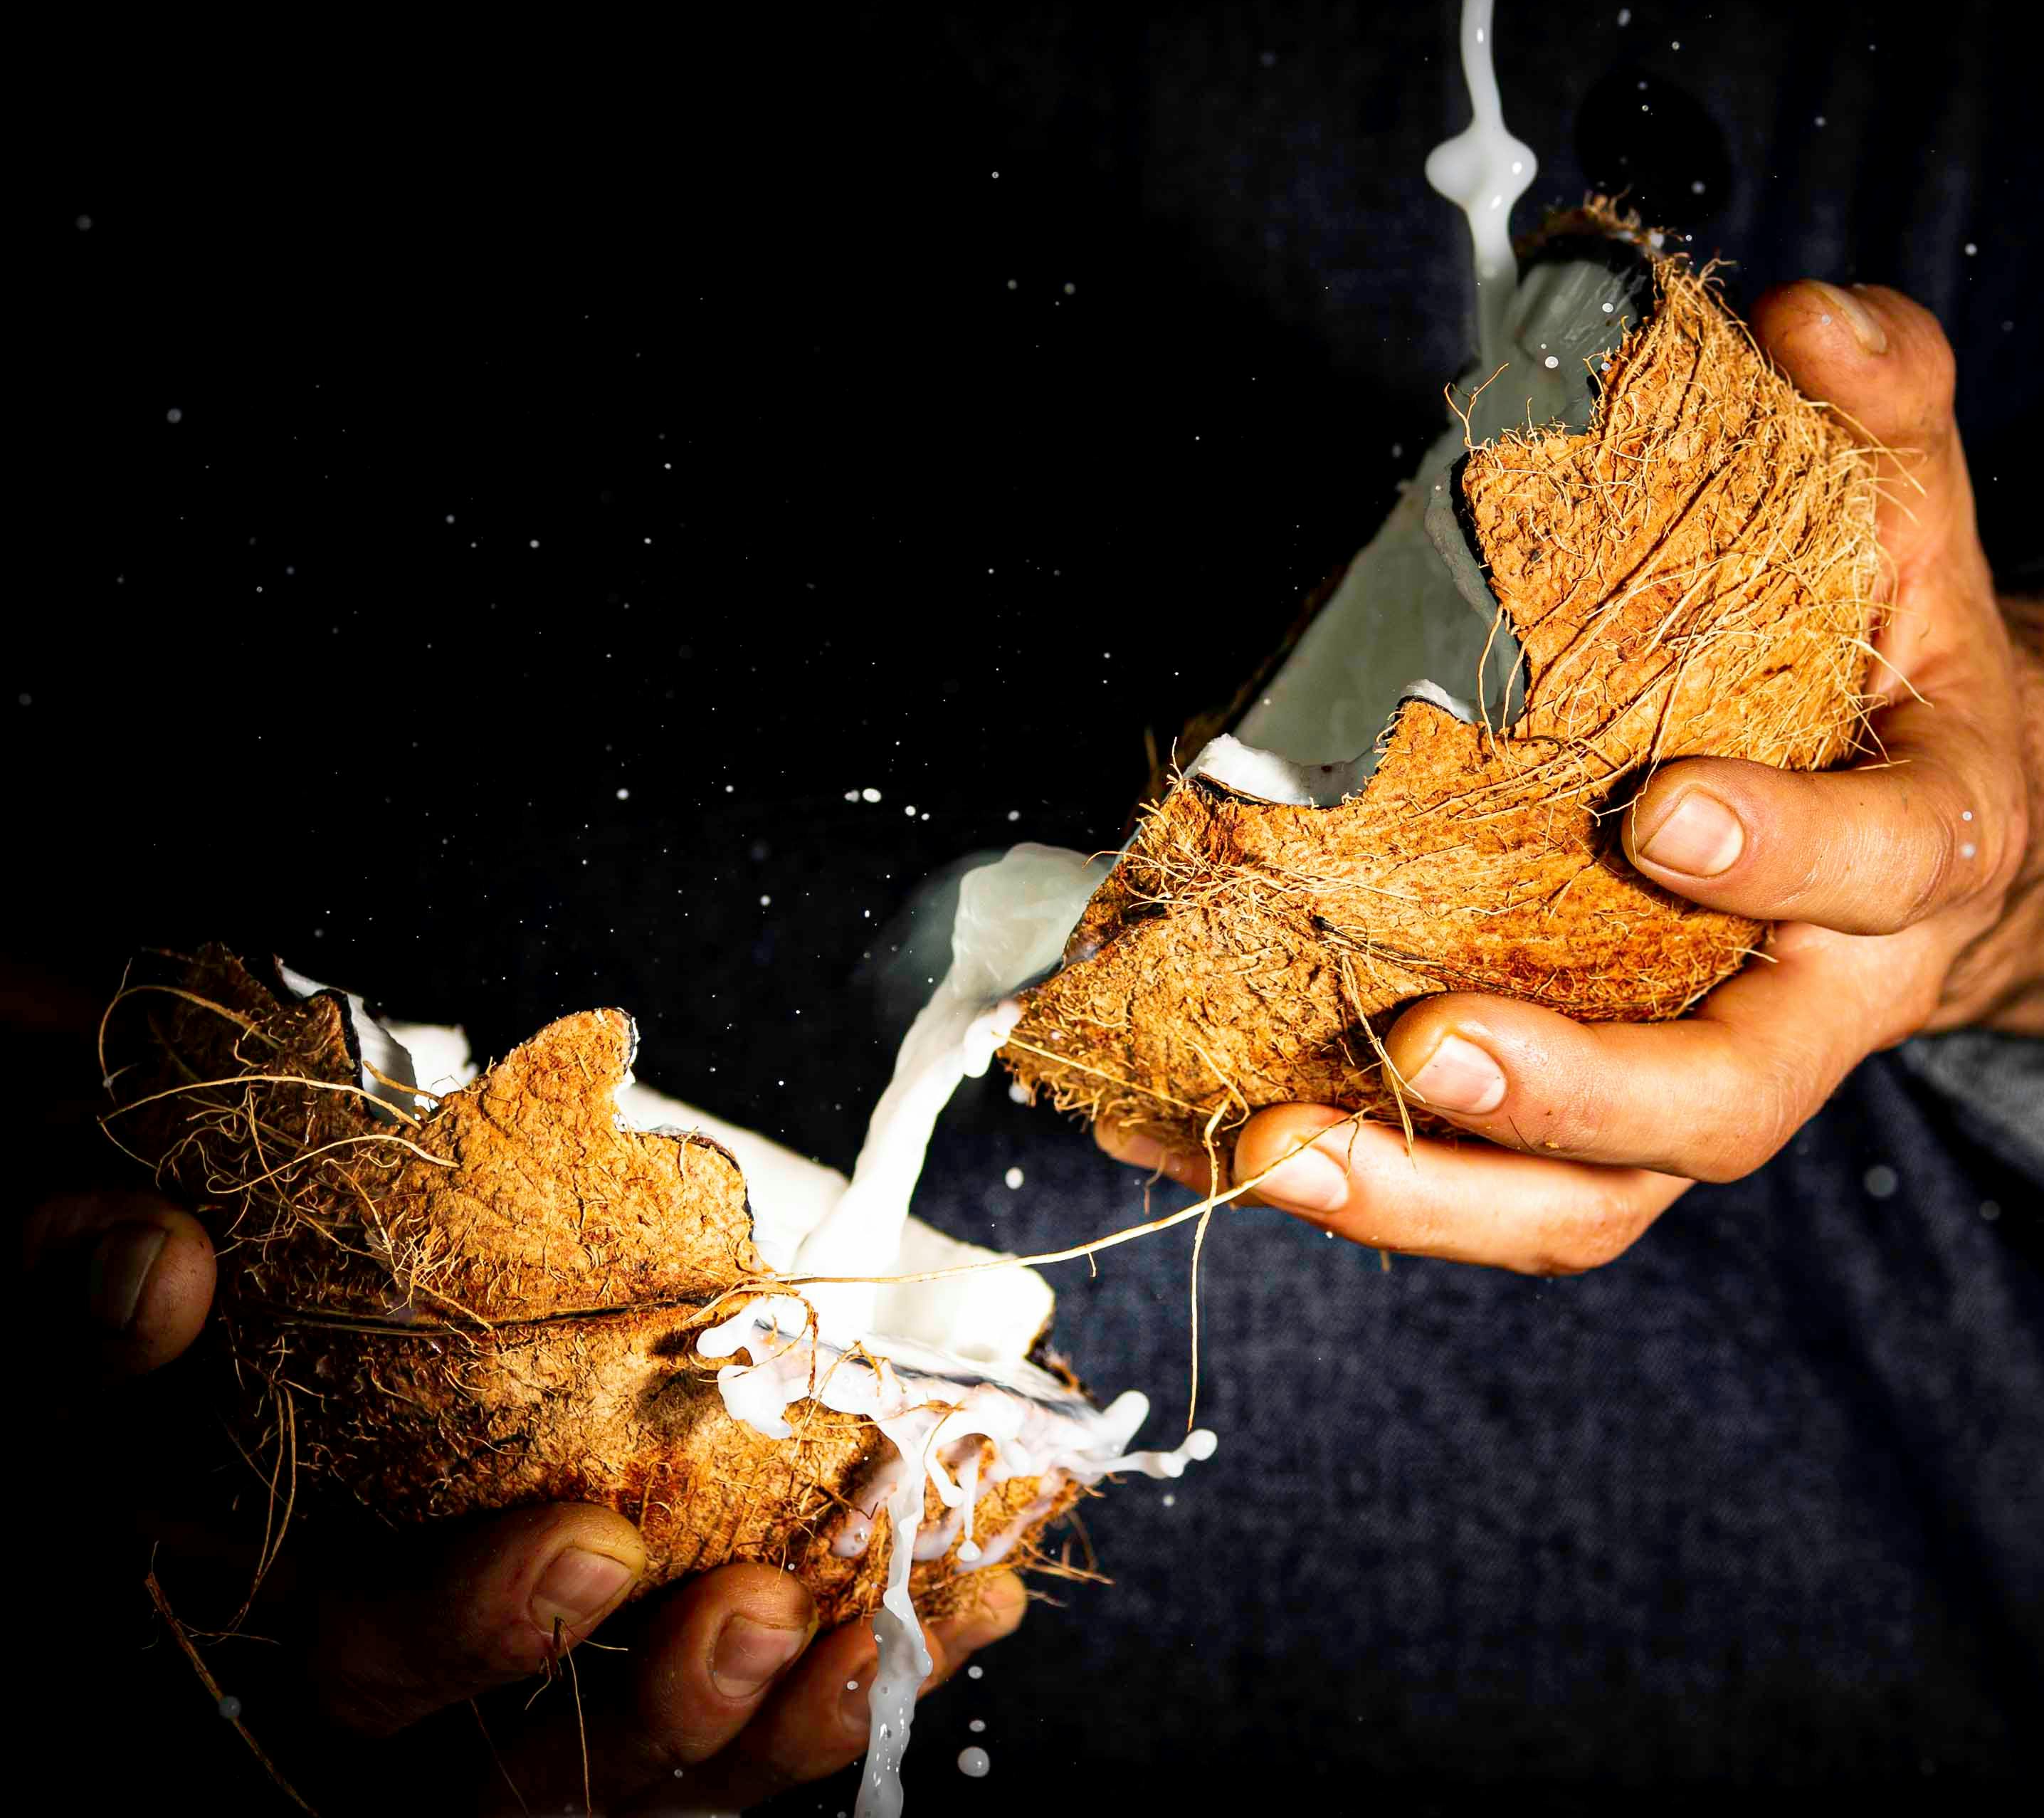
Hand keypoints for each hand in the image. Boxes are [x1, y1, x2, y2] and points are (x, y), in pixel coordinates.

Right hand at [27, 1187, 1020, 1814]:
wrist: (228, 1284)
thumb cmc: (161, 1312)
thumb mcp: (67, 1309)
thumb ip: (77, 1318)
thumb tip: (143, 1267)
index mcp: (254, 1632)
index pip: (346, 1686)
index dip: (460, 1641)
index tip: (590, 1543)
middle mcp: (377, 1711)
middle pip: (522, 1798)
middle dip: (663, 1727)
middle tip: (770, 1612)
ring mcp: (508, 1704)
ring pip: (654, 1786)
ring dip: (798, 1717)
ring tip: (923, 1613)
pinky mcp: (622, 1661)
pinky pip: (740, 1718)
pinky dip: (852, 1662)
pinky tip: (965, 1595)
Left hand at [1100, 281, 2043, 1272]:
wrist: (1929, 822)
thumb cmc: (1895, 663)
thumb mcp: (1913, 510)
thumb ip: (1880, 401)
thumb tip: (1803, 323)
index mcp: (1922, 848)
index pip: (1886, 864)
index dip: (1791, 853)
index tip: (1668, 814)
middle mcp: (1818, 1000)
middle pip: (1725, 1106)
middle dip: (1579, 1095)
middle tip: (1438, 1047)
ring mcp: (1696, 1080)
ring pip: (1592, 1199)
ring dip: (1427, 1193)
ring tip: (1269, 1147)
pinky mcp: (1593, 1121)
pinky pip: (1485, 1187)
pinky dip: (1349, 1176)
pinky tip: (1193, 1129)